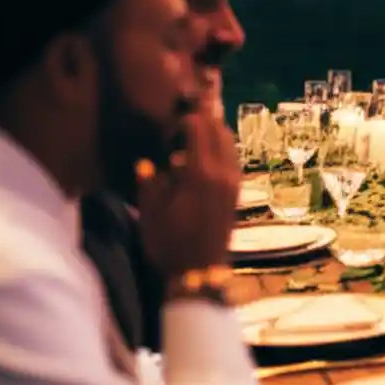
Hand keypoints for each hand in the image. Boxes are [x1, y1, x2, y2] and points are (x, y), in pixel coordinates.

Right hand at [137, 111, 239, 277]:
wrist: (201, 272)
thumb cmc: (170, 245)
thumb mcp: (151, 214)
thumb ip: (149, 184)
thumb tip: (147, 163)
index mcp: (200, 175)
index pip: (199, 130)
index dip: (187, 118)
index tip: (174, 116)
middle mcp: (222, 174)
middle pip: (219, 132)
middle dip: (205, 119)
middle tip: (188, 112)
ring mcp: (233, 183)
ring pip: (230, 144)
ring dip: (216, 132)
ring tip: (199, 128)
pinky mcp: (237, 193)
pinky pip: (234, 159)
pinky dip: (223, 148)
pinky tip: (210, 151)